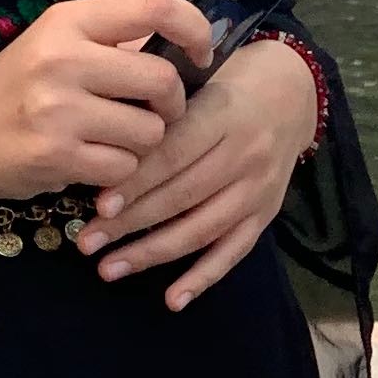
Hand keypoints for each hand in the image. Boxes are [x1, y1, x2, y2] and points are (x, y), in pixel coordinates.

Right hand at [0, 0, 202, 211]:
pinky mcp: (57, 154)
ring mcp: (59, 108)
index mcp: (68, 20)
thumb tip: (181, 47)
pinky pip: (124, 167)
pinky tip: (88, 164)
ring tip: (109, 141)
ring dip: (141, 145)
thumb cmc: (12, 92)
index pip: (154, 6)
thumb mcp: (53, 47)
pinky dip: (116, 173)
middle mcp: (63, 57)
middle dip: (171, 106)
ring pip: (150, 131)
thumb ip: (110, 43)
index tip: (200, 55)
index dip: (194, 29)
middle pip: (162, 81)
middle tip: (152, 114)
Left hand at [78, 37, 314, 310]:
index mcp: (222, 114)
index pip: (174, 155)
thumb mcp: (195, 79)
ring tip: (110, 268)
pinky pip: (234, 251)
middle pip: (183, 196)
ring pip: (202, 229)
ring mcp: (258, 189)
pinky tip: (173, 299)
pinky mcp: (266, 213)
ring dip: (154, 253)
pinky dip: (204, 277)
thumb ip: (156, 105)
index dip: (136, 182)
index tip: (98, 205)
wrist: (290, 93)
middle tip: (87, 242)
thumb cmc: (226, 83)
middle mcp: (245, 154)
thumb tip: (100, 140)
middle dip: (131, 223)